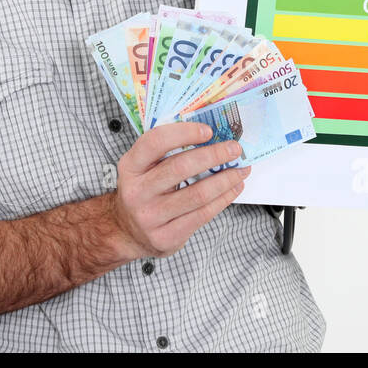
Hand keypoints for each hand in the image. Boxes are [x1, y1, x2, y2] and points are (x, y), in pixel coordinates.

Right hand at [110, 120, 249, 259]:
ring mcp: (150, 216)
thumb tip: (211, 137)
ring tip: (240, 170)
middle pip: (180, 167)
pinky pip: (202, 215)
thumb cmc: (143, 191)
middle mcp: (137, 191)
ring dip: (225, 180)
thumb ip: (166, 152)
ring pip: (197, 194)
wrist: (127, 232)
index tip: (208, 131)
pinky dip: (223, 199)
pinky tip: (233, 189)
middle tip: (234, 149)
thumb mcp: (142, 168)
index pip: (155, 142)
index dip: (184, 133)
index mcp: (130, 166)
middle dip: (213, 155)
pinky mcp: (166, 236)